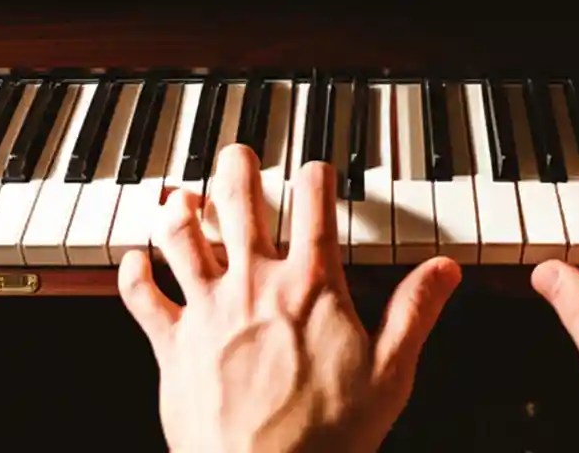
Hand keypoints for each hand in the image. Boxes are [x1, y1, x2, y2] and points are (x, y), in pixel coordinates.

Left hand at [118, 144, 461, 452]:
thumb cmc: (327, 435)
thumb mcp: (391, 372)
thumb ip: (414, 312)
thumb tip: (444, 270)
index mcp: (310, 286)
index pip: (315, 207)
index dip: (317, 177)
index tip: (317, 169)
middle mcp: (254, 284)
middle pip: (240, 204)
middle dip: (238, 170)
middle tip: (237, 155)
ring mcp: (208, 311)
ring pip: (183, 238)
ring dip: (180, 209)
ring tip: (181, 194)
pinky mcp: (172, 344)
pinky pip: (142, 298)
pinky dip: (134, 273)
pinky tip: (134, 259)